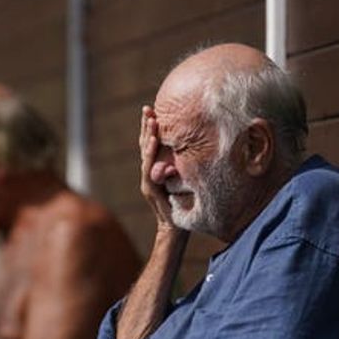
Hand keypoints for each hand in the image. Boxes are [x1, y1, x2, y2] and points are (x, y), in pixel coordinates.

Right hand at [139, 105, 174, 228]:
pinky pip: (149, 168)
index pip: (152, 146)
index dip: (152, 129)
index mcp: (157, 170)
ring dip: (148, 136)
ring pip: (145, 155)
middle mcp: (149, 174)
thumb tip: (193, 150)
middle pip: (145, 146)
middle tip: (148, 108)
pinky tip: (154, 140)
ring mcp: (148, 181)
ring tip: (151, 120)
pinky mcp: (151, 189)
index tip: (154, 111)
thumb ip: (183, 168)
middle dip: (146, 126)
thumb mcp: (186, 182)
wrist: (175, 230)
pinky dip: (151, 153)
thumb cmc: (184, 206)